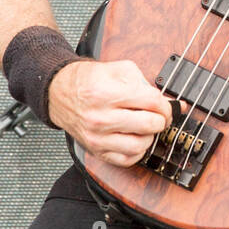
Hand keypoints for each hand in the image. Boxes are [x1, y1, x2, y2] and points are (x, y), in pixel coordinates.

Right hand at [48, 58, 172, 166]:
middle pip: (148, 124)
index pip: (151, 102)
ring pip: (139, 145)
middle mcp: (101, 118)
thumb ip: (144, 81)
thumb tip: (165, 99)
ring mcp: (97, 137)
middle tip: (161, 116)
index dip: (166, 104)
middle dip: (161, 119)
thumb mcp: (118, 68)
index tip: (168, 105)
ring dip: (150, 137)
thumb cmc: (89, 80)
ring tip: (147, 128)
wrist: (60, 93)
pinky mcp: (96, 150)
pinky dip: (137, 152)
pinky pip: (125, 159)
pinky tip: (136, 139)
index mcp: (107, 93)